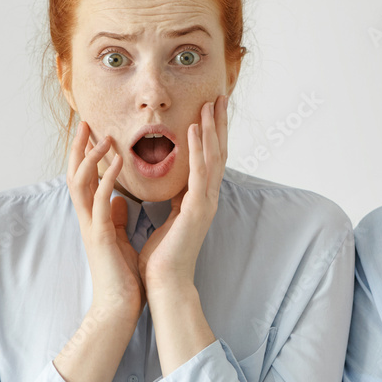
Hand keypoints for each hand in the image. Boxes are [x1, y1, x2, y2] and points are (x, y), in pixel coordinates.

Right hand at [66, 120, 144, 321]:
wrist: (120, 306)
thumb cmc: (122, 275)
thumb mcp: (120, 239)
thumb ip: (117, 219)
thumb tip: (120, 202)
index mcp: (94, 217)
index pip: (86, 177)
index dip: (87, 153)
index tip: (94, 130)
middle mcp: (88, 218)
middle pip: (75, 174)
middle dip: (79, 147)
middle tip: (85, 121)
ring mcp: (92, 226)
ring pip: (82, 183)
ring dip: (92, 158)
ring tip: (105, 136)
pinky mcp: (100, 235)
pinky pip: (100, 201)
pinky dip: (107, 179)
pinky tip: (117, 162)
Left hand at [139, 96, 227, 297]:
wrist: (165, 284)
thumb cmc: (161, 258)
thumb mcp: (165, 220)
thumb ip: (169, 199)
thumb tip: (164, 184)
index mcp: (199, 199)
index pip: (209, 160)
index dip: (211, 134)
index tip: (209, 110)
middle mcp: (208, 197)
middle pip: (218, 152)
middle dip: (219, 124)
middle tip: (219, 97)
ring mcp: (206, 202)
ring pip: (213, 157)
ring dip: (212, 128)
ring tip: (209, 103)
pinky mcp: (198, 208)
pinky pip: (199, 172)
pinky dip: (199, 148)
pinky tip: (195, 128)